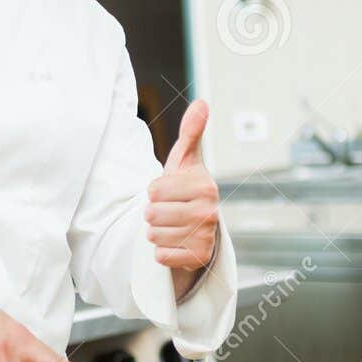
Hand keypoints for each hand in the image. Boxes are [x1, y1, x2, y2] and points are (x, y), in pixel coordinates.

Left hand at [146, 99, 219, 292]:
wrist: (199, 230)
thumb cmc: (186, 191)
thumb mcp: (185, 161)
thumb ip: (190, 133)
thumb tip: (202, 102)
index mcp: (205, 185)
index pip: (153, 190)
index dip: (154, 192)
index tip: (167, 193)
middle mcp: (209, 211)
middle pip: (152, 214)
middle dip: (153, 214)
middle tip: (167, 213)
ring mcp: (206, 236)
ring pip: (154, 235)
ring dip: (156, 233)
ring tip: (170, 228)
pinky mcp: (199, 258)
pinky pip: (161, 256)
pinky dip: (162, 253)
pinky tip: (174, 245)